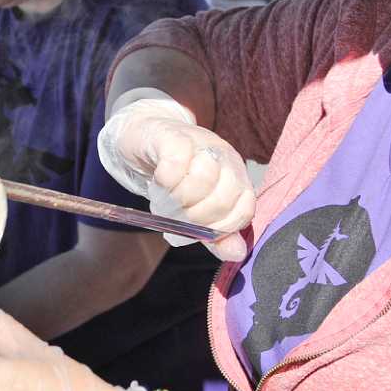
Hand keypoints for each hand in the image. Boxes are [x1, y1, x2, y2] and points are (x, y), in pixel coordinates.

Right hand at [97, 92, 254, 260]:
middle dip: (195, 217)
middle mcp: (225, 158)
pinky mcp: (175, 136)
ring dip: (178, 199)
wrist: (146, 137)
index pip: (244, 210)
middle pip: (223, 198)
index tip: (198, 229)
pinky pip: (176, 165)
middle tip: (176, 214)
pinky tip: (158, 182)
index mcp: (236, 177)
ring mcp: (202, 143)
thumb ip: (216, 233)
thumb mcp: (198, 207)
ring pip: (202, 181)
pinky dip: (165, 182)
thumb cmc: (175, 176)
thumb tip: (237, 254)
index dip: (221, 228)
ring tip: (165, 199)